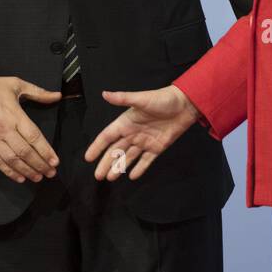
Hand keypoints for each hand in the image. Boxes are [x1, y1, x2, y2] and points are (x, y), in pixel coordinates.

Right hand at [0, 77, 60, 183]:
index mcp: (14, 115)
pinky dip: (9, 172)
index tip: (55, 161)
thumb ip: (37, 92)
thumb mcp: (15, 84)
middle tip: (50, 173)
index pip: (34, 137)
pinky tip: (19, 177)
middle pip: (25, 152)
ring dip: (27, 171)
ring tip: (38, 178)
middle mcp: (4, 129)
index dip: (46, 151)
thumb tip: (57, 96)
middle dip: (40, 165)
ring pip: (12, 160)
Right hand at [83, 85, 200, 181]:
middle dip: (106, 163)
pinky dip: (139, 168)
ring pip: (128, 157)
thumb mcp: (141, 99)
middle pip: (115, 151)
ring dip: (119, 167)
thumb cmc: (162, 99)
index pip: (107, 137)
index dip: (97, 147)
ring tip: (110, 178)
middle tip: (98, 176)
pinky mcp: (156, 147)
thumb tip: (105, 94)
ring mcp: (144, 141)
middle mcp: (133, 133)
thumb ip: (123, 98)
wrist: (184, 105)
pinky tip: (132, 176)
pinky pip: (146, 160)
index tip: (88, 158)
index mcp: (126, 122)